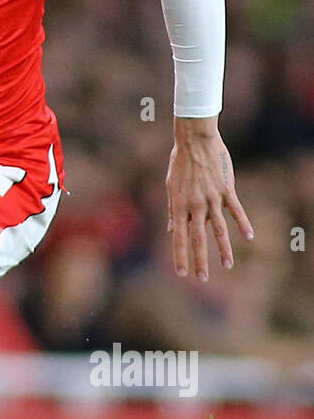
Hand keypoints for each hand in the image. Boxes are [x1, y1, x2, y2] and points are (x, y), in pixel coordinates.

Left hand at [166, 117, 253, 279]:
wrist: (195, 140)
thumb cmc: (180, 162)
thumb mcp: (171, 186)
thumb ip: (171, 209)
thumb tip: (169, 229)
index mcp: (179, 205)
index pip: (178, 237)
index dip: (180, 256)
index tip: (181, 273)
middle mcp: (195, 205)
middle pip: (198, 238)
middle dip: (199, 260)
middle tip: (201, 279)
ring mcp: (212, 198)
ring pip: (219, 229)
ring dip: (223, 249)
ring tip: (227, 265)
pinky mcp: (226, 189)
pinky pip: (236, 210)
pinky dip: (243, 223)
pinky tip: (249, 237)